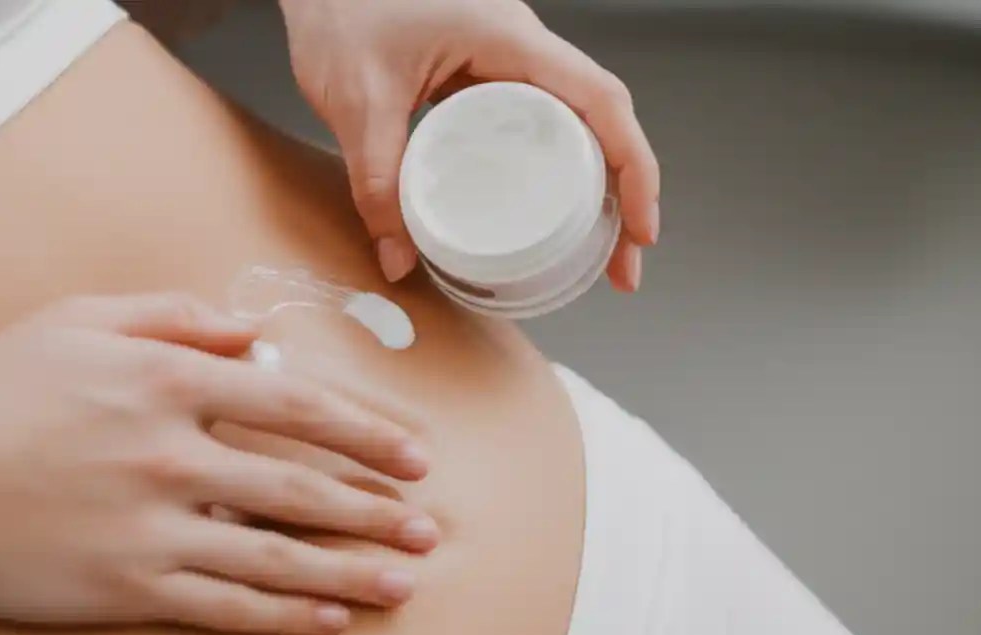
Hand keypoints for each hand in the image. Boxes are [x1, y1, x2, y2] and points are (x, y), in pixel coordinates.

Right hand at [0, 293, 437, 634]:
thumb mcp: (80, 321)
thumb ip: (174, 316)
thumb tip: (252, 328)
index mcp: (168, 381)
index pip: (296, 406)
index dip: (366, 432)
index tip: (413, 454)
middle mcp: (172, 454)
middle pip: (302, 486)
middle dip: (376, 509)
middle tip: (427, 526)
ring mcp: (152, 527)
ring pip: (277, 554)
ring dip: (350, 570)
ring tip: (404, 581)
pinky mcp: (126, 587)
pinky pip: (224, 606)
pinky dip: (283, 614)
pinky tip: (327, 619)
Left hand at [280, 0, 659, 291]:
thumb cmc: (339, 6)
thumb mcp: (356, 101)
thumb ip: (376, 183)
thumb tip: (398, 260)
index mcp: (508, 39)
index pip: (600, 100)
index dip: (634, 166)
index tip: (640, 227)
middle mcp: (522, 48)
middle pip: (603, 122)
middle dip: (626, 194)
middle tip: (622, 263)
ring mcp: (507, 62)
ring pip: (577, 127)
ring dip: (597, 190)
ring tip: (598, 254)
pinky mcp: (486, 78)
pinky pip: (539, 127)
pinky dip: (556, 173)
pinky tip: (549, 216)